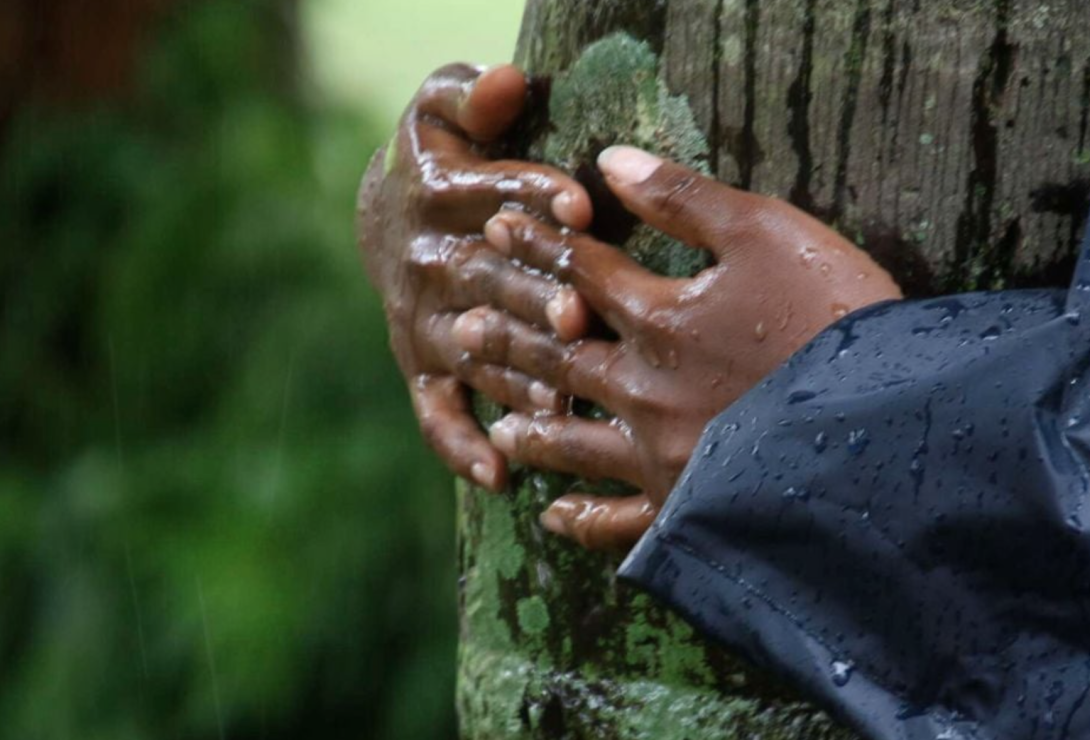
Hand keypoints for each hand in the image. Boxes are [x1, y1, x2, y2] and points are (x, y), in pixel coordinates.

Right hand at [356, 63, 596, 490]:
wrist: (389, 215)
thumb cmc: (444, 156)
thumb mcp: (443, 109)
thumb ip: (472, 95)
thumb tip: (508, 83)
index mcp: (440, 196)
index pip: (490, 194)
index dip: (531, 198)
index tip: (581, 208)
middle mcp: (429, 265)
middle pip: (485, 283)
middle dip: (531, 299)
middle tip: (578, 314)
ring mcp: (426, 324)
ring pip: (474, 354)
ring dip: (514, 376)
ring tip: (558, 403)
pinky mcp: (422, 367)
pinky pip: (435, 413)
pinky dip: (460, 445)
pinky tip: (498, 475)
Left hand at [453, 147, 902, 549]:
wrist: (888, 424)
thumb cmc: (835, 316)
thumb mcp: (765, 233)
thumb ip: (683, 198)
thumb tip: (610, 160)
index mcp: (660, 318)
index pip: (584, 273)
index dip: (542, 245)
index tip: (499, 228)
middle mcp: (645, 388)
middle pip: (559, 359)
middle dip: (511, 338)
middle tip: (464, 329)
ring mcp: (662, 455)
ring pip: (574, 441)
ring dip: (531, 430)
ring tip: (498, 426)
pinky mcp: (690, 506)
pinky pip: (621, 521)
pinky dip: (585, 519)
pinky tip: (555, 517)